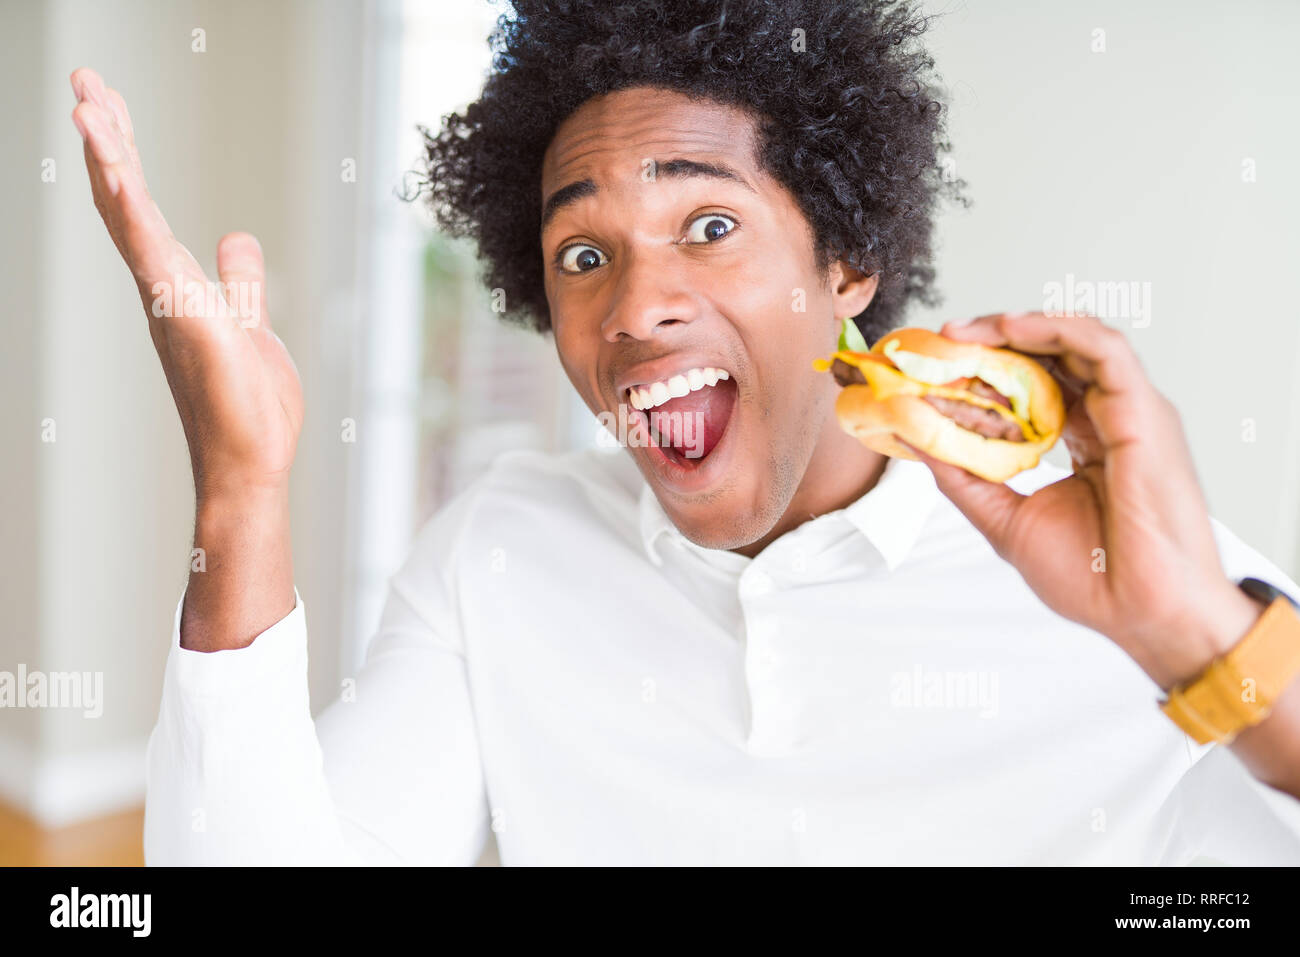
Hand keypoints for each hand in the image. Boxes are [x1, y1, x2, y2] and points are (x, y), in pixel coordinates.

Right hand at [70, 67, 302, 500]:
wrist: (249, 462)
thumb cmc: (247, 406)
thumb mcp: (250, 323)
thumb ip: (240, 282)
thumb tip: (237, 238)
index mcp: (174, 286)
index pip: (142, 209)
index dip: (125, 158)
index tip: (108, 107)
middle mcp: (159, 288)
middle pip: (125, 199)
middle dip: (107, 138)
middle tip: (85, 80)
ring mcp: (166, 299)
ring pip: (128, 216)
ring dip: (108, 156)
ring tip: (88, 102)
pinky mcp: (183, 312)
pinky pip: (150, 249)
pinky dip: (129, 206)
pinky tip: (114, 166)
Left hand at [899, 311, 1262, 691]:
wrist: (1140, 613)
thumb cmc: (1092, 579)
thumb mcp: (1006, 521)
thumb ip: (965, 479)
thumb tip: (916, 442)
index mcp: (1083, 441)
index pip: (1036, 384)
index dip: (989, 369)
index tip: (939, 366)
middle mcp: (1109, 419)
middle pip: (1052, 356)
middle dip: (995, 339)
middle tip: (944, 338)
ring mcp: (1130, 412)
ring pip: (1077, 341)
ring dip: (1019, 326)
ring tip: (967, 331)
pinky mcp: (1144, 412)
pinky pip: (1104, 349)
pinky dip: (1057, 330)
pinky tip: (1013, 329)